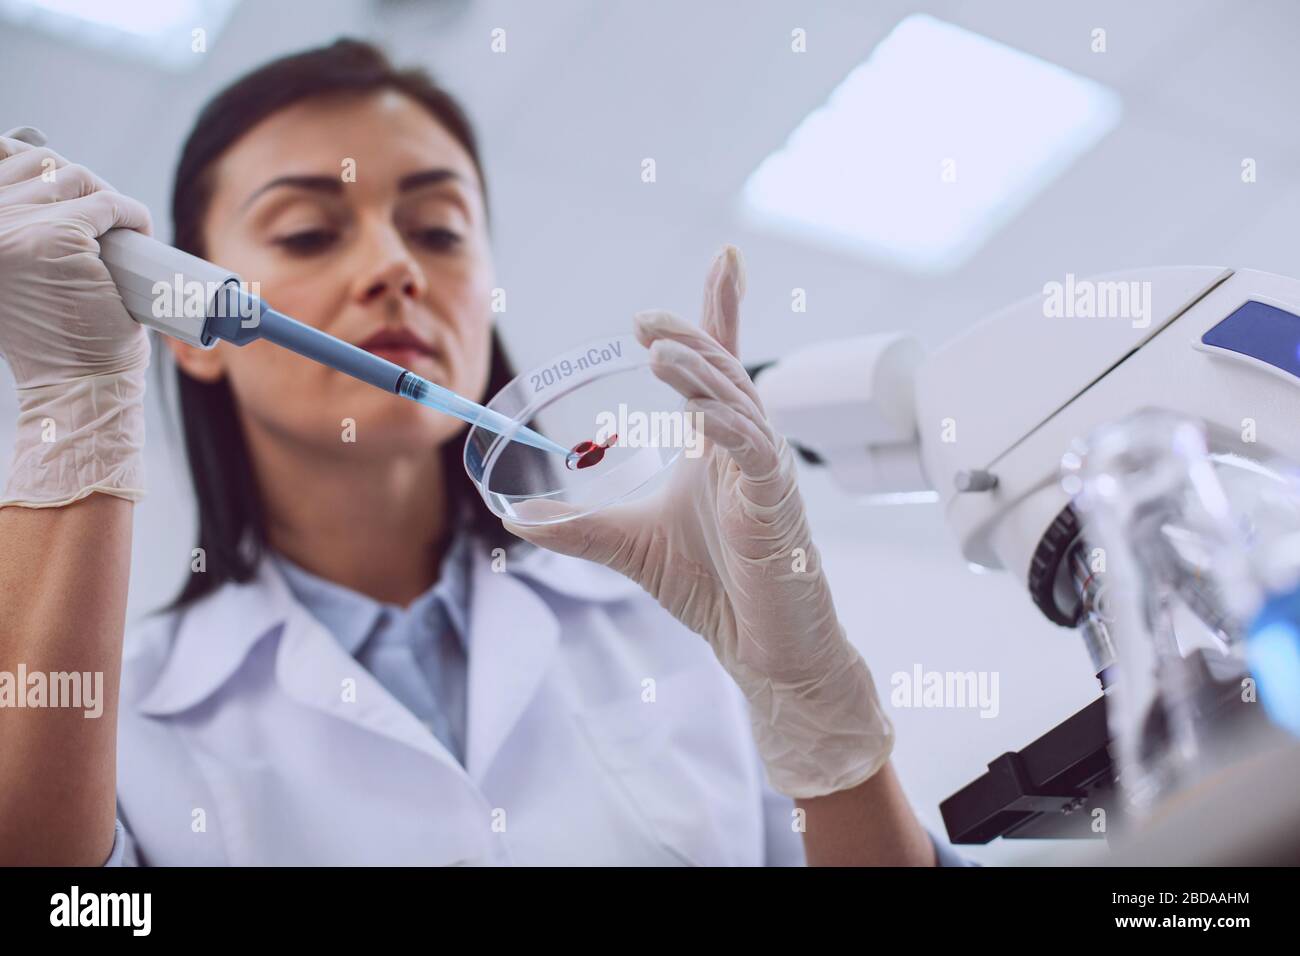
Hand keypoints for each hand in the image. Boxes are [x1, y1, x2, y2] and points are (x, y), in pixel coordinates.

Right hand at [0, 128, 151, 506]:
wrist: (74, 381)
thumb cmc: (52, 330)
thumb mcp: (13, 269)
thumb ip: (12, 227)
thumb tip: (24, 156)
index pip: (5, 160)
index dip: (46, 174)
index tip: (75, 198)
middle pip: (42, 165)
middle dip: (82, 186)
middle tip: (107, 222)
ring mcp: (16, 227)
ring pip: (76, 179)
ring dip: (108, 199)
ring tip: (122, 234)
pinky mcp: (58, 237)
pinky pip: (109, 204)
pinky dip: (132, 214)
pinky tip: (141, 233)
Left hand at [503, 246, 893, 797]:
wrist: (759, 647)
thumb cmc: (710, 587)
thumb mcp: (628, 545)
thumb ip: (577, 528)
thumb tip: (514, 518)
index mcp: (718, 442)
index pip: (721, 363)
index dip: (723, 309)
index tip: (725, 258)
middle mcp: (747, 445)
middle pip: (723, 370)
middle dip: (690, 335)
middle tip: (643, 321)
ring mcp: (767, 471)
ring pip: (737, 402)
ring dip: (700, 372)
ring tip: (656, 350)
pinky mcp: (778, 503)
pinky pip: (756, 454)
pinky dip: (729, 429)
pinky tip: (701, 414)